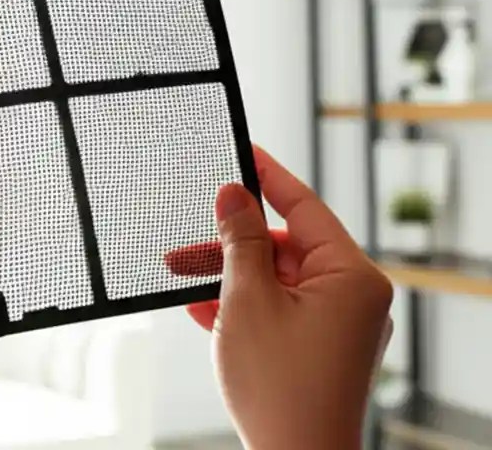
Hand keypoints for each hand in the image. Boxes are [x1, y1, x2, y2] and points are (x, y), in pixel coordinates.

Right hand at [165, 146, 392, 449]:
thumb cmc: (280, 390)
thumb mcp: (247, 301)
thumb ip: (240, 241)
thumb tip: (234, 196)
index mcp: (352, 276)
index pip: (305, 206)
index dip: (268, 177)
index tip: (242, 151)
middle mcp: (354, 296)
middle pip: (286, 246)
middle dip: (232, 246)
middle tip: (185, 246)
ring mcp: (340, 325)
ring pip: (278, 279)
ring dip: (230, 278)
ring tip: (184, 281)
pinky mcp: (322, 349)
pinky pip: (280, 309)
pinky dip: (244, 306)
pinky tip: (204, 310)